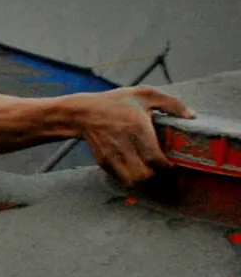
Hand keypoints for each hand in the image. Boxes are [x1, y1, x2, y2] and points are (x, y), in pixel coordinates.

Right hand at [77, 87, 193, 186]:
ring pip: (133, 182)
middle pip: (145, 176)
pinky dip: (133, 180)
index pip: (156, 159)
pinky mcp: (104, 162)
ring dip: (146, 182)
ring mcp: (112, 156)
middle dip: (158, 178)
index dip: (169, 168)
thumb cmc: (116, 102)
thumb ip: (172, 104)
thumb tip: (192, 116)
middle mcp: (124, 145)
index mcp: (137, 128)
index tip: (175, 166)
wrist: (83, 112)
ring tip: (154, 175)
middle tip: (166, 172)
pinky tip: (139, 171)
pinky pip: (122, 179)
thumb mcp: (145, 94)